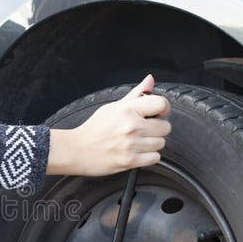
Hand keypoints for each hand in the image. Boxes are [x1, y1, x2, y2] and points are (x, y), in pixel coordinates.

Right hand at [47, 74, 170, 176]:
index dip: (163, 109)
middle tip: (144, 130)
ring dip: (152, 144)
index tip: (158, 113)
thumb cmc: (93, 129)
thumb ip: (135, 94)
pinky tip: (138, 152)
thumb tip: (150, 80)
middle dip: (157, 128)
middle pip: (165, 127)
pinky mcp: (130, 161)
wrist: (76, 150)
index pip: (161, 104)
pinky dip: (149, 157)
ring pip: (161, 143)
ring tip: (138, 142)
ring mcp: (131, 145)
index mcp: (127, 110)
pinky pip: (155, 158)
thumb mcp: (112, 107)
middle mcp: (131, 126)